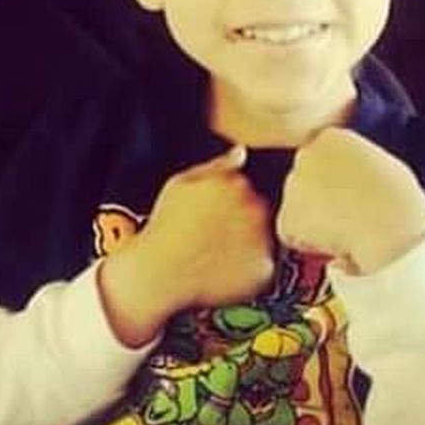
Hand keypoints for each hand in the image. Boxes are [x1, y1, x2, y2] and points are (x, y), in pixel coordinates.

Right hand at [99, 145, 274, 346]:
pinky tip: (224, 271)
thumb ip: (217, 165)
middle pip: (259, 212)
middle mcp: (257, 207)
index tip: (210, 217)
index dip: (227, 204)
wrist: (160, 272)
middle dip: (242, 221)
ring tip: (216, 255)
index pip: (246, 189)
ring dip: (248, 244)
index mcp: (238, 183)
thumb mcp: (181, 183)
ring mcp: (264, 239)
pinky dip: (249, 270)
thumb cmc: (165, 227)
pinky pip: (263, 266)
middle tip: (213, 237)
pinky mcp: (265, 268)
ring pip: (263, 238)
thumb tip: (242, 152)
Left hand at [276, 128, 424, 274]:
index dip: (335, 181)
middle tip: (346, 215)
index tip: (350, 194)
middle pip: (305, 180)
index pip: (320, 157)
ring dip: (314, 220)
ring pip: (298, 208)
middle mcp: (305, 155)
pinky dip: (309, 243)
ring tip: (347, 229)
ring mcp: (293, 185)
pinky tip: (335, 241)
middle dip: (318, 198)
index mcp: (331, 137)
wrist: (391, 226)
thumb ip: (357, 164)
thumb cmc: (399, 199)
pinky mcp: (286, 216)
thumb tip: (353, 176)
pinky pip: (293, 234)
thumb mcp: (383, 165)